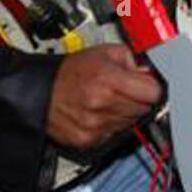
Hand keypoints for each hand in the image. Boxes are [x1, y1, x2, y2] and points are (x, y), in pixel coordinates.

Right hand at [44, 43, 162, 154]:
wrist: (39, 91)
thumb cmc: (69, 72)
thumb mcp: (104, 52)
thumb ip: (132, 60)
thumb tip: (149, 73)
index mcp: (108, 79)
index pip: (153, 92)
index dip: (152, 86)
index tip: (148, 84)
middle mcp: (103, 104)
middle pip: (145, 109)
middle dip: (139, 99)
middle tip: (124, 90)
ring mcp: (96, 125)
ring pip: (131, 123)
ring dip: (126, 112)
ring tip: (109, 100)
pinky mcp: (89, 140)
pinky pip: (115, 134)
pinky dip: (111, 124)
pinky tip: (99, 112)